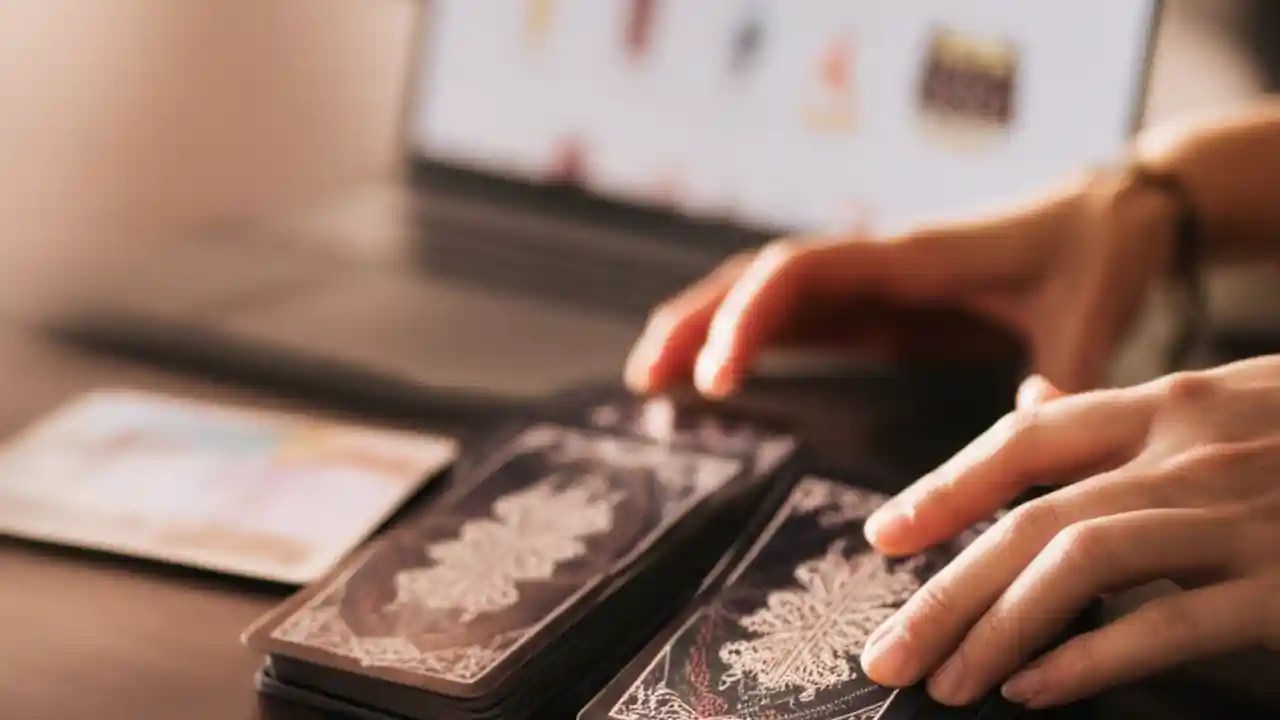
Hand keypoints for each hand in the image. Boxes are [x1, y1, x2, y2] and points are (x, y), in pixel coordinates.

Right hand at [625, 169, 1178, 395]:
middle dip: (697, 320)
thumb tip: (1027, 430)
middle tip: (644, 377)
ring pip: (766, 294)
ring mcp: (872, 285)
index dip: (749, 314)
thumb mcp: (1091, 309)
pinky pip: (797, 318)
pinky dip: (746, 341)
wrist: (1114, 215)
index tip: (717, 374)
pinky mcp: (879, 307)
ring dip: (704, 326)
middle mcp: (877, 264)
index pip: (802, 270)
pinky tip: (716, 377)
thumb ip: (1062, 368)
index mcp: (913, 257)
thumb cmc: (1099, 251)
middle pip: (760, 277)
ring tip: (650, 375)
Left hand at [858, 359, 1279, 707]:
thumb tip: (1026, 402)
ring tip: (945, 683)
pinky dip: (1089, 658)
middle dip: (944, 587)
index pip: (1027, 440)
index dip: (944, 486)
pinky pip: (1167, 625)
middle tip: (885, 651)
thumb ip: (1120, 417)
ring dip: (995, 628)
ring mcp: (1245, 517)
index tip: (883, 539)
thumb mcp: (1225, 406)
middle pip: (1033, 514)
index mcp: (1172, 404)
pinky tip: (1033, 690)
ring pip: (1080, 562)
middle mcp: (1195, 450)